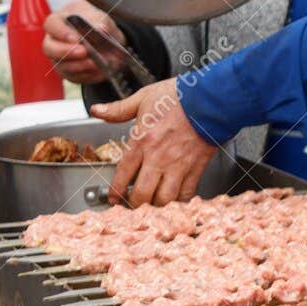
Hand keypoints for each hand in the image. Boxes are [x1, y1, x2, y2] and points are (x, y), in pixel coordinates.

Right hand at [42, 1, 122, 85]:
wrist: (102, 38)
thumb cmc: (94, 23)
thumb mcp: (99, 18)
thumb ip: (99, 22)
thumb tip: (101, 29)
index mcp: (57, 22)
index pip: (51, 25)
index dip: (62, 32)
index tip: (76, 38)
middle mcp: (54, 42)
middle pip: (50, 49)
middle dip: (67, 52)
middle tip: (84, 52)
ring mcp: (60, 59)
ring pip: (63, 66)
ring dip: (81, 66)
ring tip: (97, 63)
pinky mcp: (70, 74)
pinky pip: (76, 78)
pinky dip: (90, 76)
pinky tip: (101, 71)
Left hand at [92, 80, 217, 206]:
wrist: (209, 101)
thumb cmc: (178, 98)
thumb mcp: (143, 98)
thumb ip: (118, 109)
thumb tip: (98, 111)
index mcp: (142, 140)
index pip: (124, 173)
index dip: (116, 191)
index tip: (112, 198)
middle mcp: (158, 158)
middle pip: (143, 194)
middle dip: (134, 204)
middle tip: (131, 207)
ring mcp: (178, 166)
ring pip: (164, 199)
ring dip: (156, 206)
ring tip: (151, 207)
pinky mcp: (195, 170)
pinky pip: (186, 194)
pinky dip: (179, 202)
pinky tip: (174, 201)